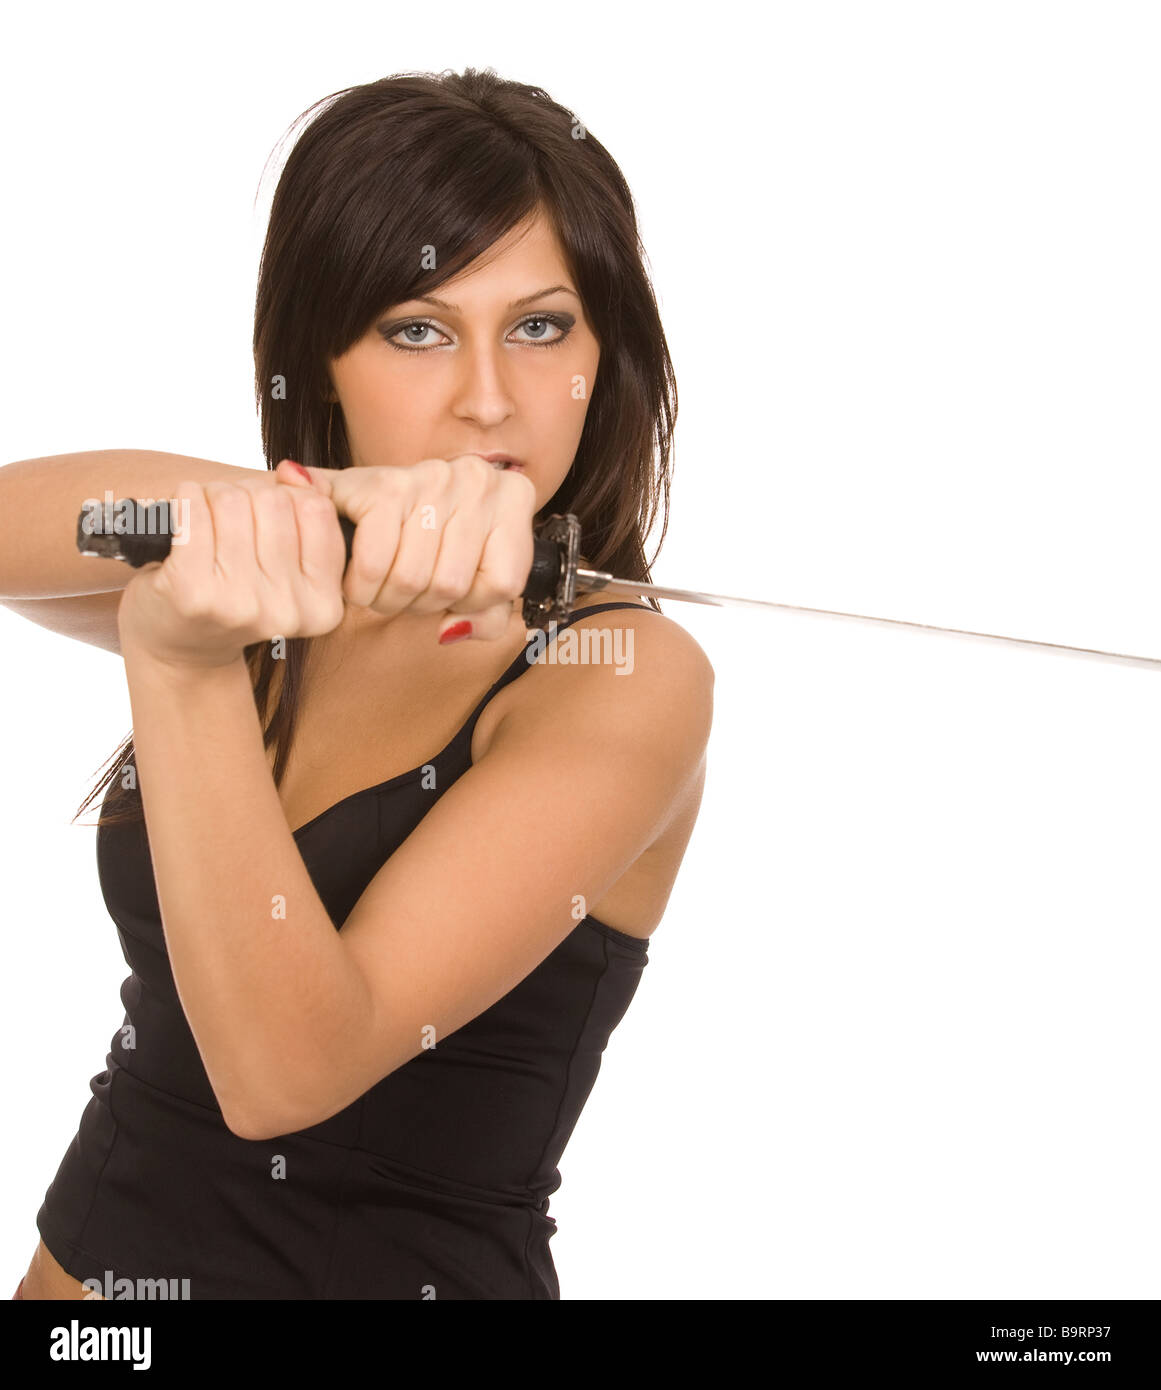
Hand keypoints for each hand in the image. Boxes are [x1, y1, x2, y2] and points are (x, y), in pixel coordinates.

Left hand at [117, 472, 347, 669]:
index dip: (288, 498)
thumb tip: (295, 472)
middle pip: (274, 500)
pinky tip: (181, 520)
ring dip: (213, 496)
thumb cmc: (235, 597)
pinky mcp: (193, 593)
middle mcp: (288, 610)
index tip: (267, 520)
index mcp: (324, 605)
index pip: (317, 509)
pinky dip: (185, 500)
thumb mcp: (289, 567)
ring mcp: (241, 604)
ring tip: (206, 525)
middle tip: (230, 523)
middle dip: (247, 496)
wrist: (181, 647)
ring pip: (233, 499)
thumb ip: (304, 516)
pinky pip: (193, 510)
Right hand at [273, 454, 536, 643]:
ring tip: (382, 583)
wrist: (359, 500)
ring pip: (412, 579)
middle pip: (453, 585)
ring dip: (387, 598)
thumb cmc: (428, 540)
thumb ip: (486, 616)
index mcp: (514, 497)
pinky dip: (360, 586)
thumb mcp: (473, 577)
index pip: (504, 583)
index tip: (450, 587)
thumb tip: (453, 631)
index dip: (470, 602)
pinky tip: (357, 577)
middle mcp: (479, 479)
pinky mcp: (384, 484)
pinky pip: (374, 564)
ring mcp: (433, 477)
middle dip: (421, 603)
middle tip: (406, 589)